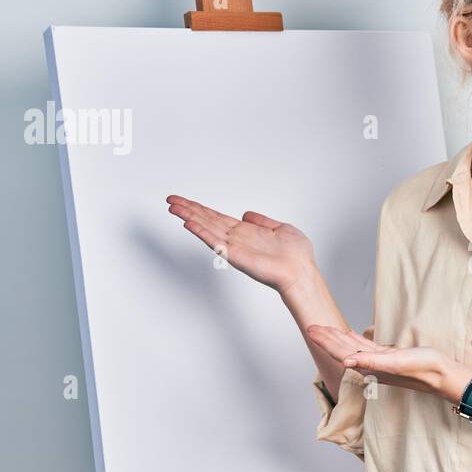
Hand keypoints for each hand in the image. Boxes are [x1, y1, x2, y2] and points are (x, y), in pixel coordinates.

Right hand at [166, 194, 315, 295]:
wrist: (301, 271)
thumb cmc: (296, 256)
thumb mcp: (281, 228)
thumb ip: (263, 221)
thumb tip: (247, 215)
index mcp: (246, 232)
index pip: (217, 217)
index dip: (200, 209)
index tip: (184, 201)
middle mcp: (237, 239)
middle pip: (207, 220)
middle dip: (188, 210)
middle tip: (170, 200)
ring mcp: (234, 247)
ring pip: (207, 228)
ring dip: (189, 217)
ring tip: (173, 208)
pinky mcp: (235, 255)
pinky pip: (215, 242)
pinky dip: (201, 232)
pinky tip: (189, 224)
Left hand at [306, 325, 467, 397]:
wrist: (441, 374)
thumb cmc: (422, 369)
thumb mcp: (395, 363)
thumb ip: (371, 362)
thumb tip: (347, 361)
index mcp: (369, 367)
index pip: (341, 353)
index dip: (325, 341)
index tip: (311, 330)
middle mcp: (371, 366)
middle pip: (343, 350)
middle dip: (327, 338)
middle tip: (312, 326)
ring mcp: (380, 362)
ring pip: (353, 348)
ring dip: (338, 338)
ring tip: (325, 329)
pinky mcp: (389, 357)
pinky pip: (366, 347)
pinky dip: (355, 340)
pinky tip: (350, 335)